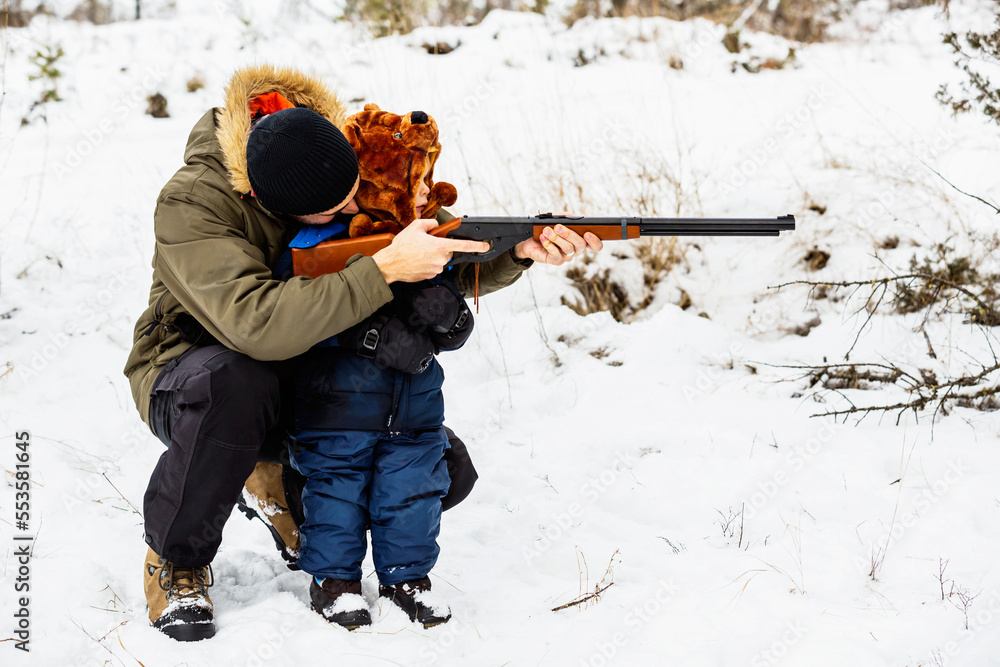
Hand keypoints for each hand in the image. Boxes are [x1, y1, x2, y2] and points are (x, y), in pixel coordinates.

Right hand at [373, 219, 489, 282]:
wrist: (390, 265)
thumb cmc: (402, 247)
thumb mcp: (415, 227)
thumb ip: (430, 223)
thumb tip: (437, 226)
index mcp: (440, 246)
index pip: (463, 246)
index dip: (477, 246)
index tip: (486, 246)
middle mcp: (441, 259)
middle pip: (448, 251)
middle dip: (439, 246)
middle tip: (425, 244)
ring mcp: (436, 269)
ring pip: (440, 259)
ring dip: (432, 255)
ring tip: (417, 253)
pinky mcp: (430, 276)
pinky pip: (433, 267)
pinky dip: (427, 263)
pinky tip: (417, 260)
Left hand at [513, 222, 603, 264]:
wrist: (529, 239)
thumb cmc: (547, 227)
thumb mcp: (558, 219)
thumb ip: (568, 217)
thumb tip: (576, 218)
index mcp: (580, 240)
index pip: (595, 245)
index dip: (595, 241)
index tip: (587, 234)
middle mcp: (576, 250)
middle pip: (581, 245)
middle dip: (569, 234)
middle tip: (558, 227)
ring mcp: (566, 256)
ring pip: (568, 248)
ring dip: (556, 237)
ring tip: (546, 230)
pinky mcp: (556, 261)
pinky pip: (556, 254)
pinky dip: (548, 244)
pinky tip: (543, 237)